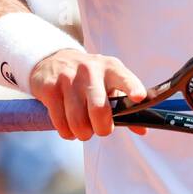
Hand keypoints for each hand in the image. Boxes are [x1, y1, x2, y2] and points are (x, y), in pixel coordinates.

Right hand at [28, 49, 146, 139]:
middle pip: (99, 109)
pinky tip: (68, 127)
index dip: (133, 88)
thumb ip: (126, 107)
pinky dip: (66, 132)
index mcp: (112, 68)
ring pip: (78, 120)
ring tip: (83, 130)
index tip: (139, 97)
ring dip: (82, 133)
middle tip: (101, 130)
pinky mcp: (50, 88)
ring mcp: (68, 78)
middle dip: (102, 129)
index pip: (125, 78)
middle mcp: (91, 70)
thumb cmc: (90, 78)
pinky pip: (60, 122)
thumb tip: (142, 130)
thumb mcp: (110, 84)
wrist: (53, 60)